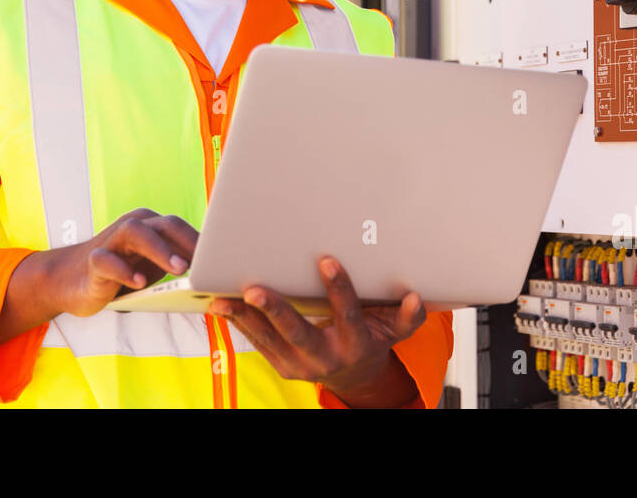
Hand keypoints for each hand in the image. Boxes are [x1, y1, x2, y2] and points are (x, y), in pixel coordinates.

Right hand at [0, 208, 197, 346]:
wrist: (70, 281)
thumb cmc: (121, 273)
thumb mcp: (151, 268)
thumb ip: (176, 265)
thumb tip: (214, 276)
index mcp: (150, 226)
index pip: (180, 227)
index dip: (201, 240)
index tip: (223, 257)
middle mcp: (132, 227)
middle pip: (163, 224)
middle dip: (185, 241)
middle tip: (204, 261)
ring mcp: (111, 241)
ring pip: (136, 233)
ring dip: (161, 250)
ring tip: (180, 269)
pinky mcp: (93, 260)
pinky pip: (107, 260)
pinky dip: (124, 270)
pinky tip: (139, 283)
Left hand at [208, 257, 426, 407]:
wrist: (354, 376)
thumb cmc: (372, 340)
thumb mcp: (396, 331)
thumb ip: (408, 316)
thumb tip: (415, 297)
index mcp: (355, 344)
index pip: (347, 315)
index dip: (339, 289)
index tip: (327, 260)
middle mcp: (325, 357)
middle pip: (297, 332)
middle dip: (275, 310)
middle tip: (255, 289)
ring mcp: (299, 364)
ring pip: (268, 340)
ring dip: (244, 317)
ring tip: (221, 297)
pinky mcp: (280, 365)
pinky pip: (256, 343)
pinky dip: (238, 323)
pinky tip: (221, 305)